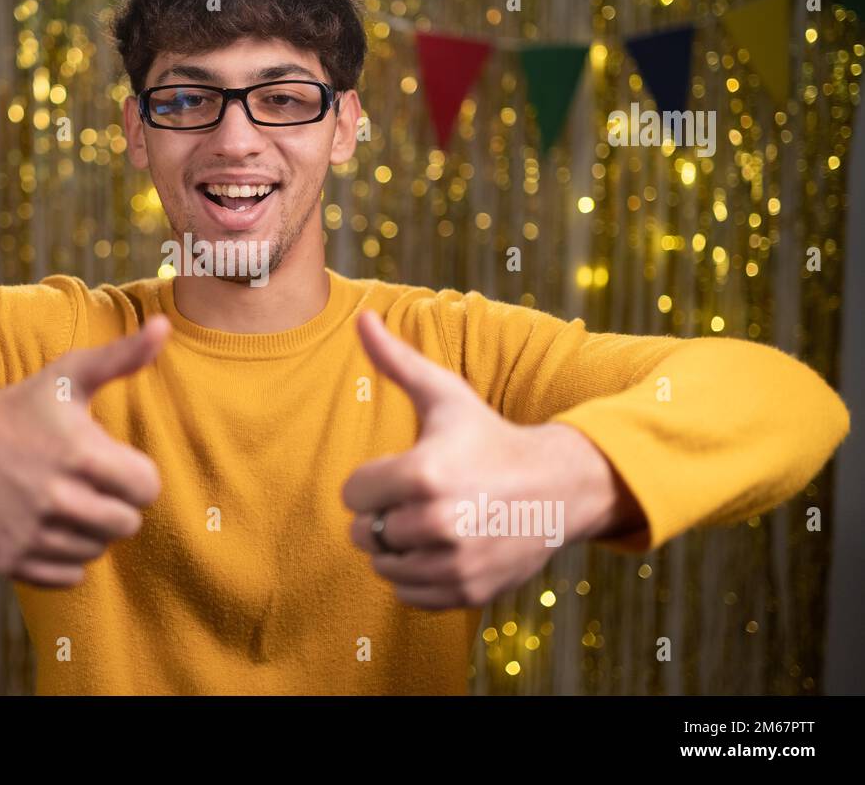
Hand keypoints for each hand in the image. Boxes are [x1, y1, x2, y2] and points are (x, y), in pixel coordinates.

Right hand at [0, 316, 170, 587]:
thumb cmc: (23, 405)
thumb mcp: (71, 374)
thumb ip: (124, 356)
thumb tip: (165, 326)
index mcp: (78, 453)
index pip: (147, 489)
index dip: (135, 473)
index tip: (111, 459)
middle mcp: (54, 498)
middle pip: (127, 524)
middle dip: (115, 501)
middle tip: (87, 480)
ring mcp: (30, 533)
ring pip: (98, 549)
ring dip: (90, 528)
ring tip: (64, 497)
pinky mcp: (12, 560)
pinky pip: (70, 575)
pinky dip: (65, 554)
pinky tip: (46, 522)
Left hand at [342, 311, 638, 609]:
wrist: (558, 486)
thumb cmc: (490, 436)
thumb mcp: (446, 395)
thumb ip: (397, 360)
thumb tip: (361, 316)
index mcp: (424, 474)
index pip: (352, 494)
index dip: (370, 480)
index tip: (399, 471)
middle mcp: (439, 522)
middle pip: (363, 533)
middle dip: (380, 515)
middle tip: (415, 498)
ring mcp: (456, 562)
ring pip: (382, 566)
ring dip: (395, 547)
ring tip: (426, 521)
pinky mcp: (469, 591)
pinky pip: (409, 594)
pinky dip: (415, 576)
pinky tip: (439, 548)